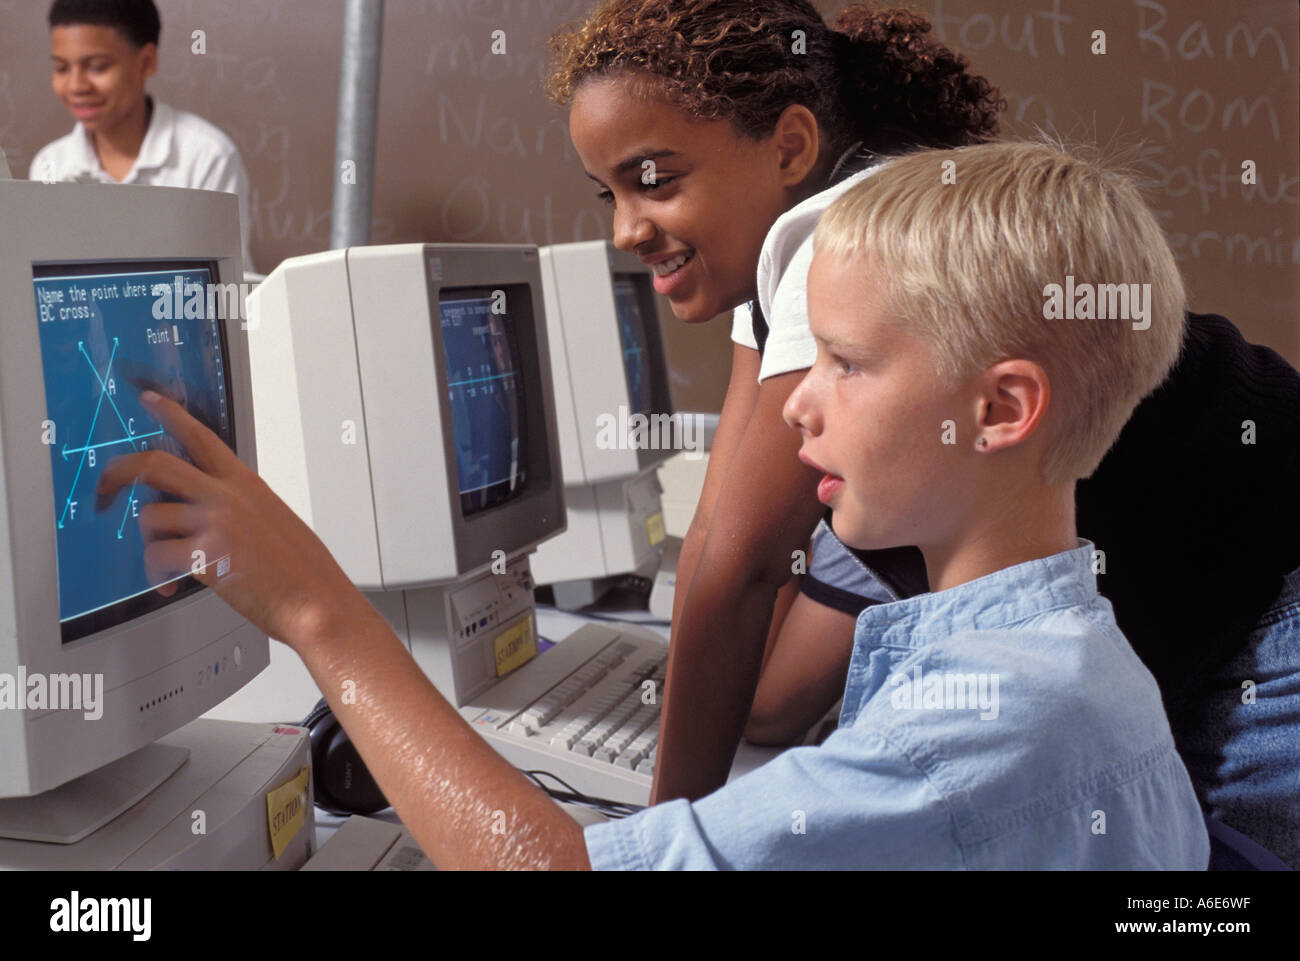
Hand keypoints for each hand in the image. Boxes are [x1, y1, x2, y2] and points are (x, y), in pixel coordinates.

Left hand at [95, 391, 363, 648]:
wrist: (316, 600)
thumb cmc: (303, 570)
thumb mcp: (276, 521)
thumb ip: (240, 510)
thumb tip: (205, 516)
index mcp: (246, 485)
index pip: (202, 437)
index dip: (171, 413)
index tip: (150, 400)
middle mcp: (227, 497)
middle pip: (157, 464)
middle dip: (120, 472)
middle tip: (105, 486)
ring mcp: (214, 523)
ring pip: (150, 516)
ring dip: (150, 543)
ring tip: (166, 564)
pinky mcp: (205, 555)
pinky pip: (156, 556)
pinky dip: (156, 575)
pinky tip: (171, 586)